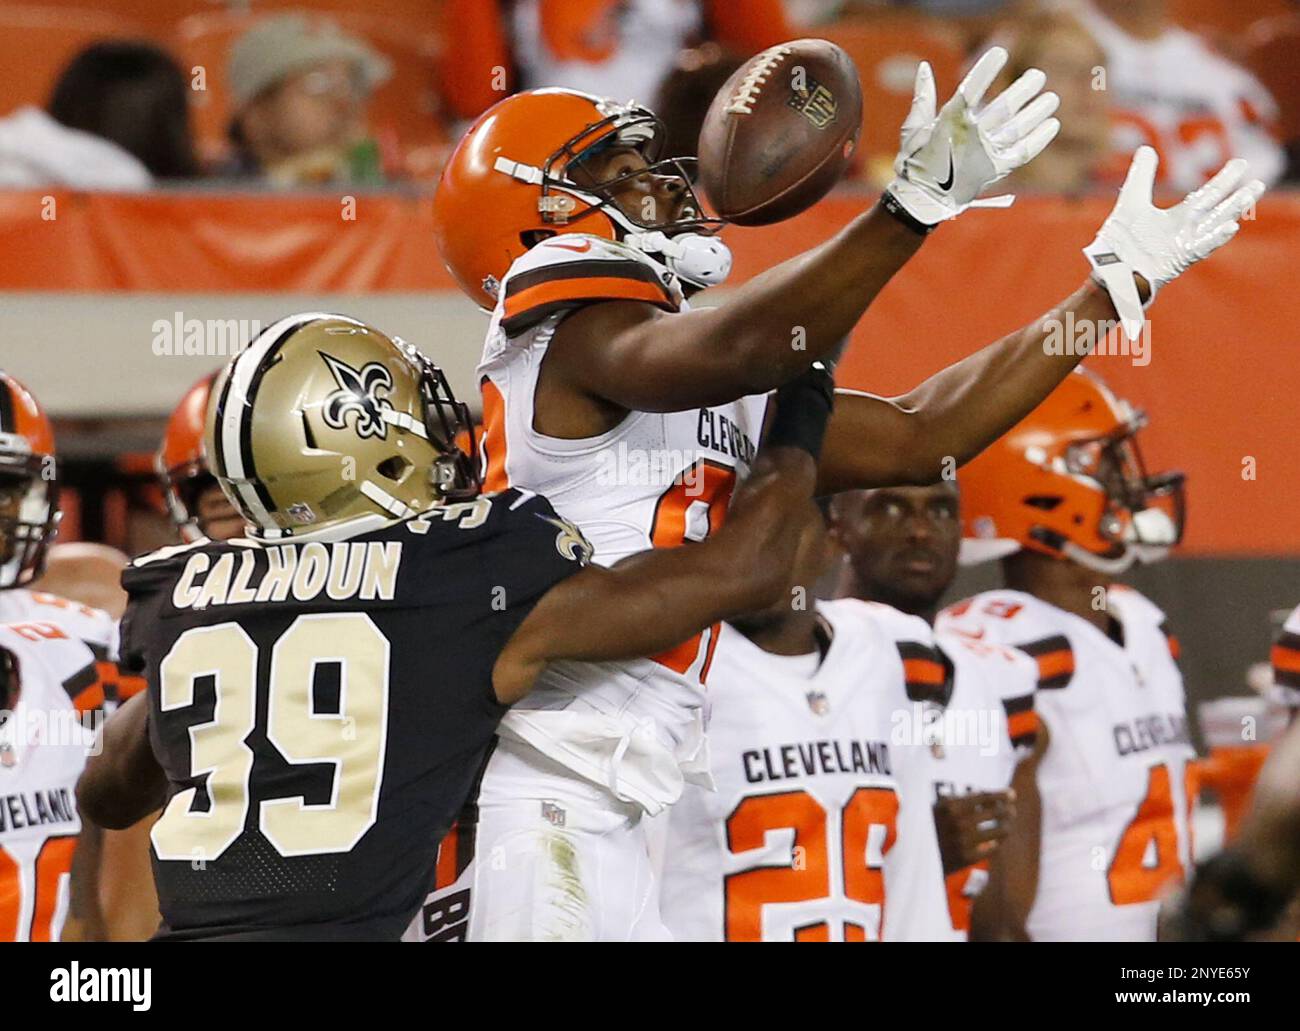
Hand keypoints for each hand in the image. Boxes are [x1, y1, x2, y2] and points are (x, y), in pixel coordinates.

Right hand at [886, 47, 1059, 226]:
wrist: (921, 202)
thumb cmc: (915, 163)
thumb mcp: (913, 129)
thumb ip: (923, 97)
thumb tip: (923, 67)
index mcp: (948, 123)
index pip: (970, 90)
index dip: (985, 70)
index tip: (1001, 52)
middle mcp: (970, 137)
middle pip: (1003, 107)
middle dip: (1024, 89)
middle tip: (1038, 76)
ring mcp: (984, 155)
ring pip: (1017, 128)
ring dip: (1037, 111)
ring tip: (1052, 98)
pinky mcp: (994, 171)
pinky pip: (1021, 153)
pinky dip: (1039, 139)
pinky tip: (1051, 125)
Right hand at [933, 790, 1015, 874]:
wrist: (913, 856)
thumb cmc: (929, 827)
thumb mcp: (939, 808)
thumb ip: (962, 800)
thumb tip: (993, 796)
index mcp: (950, 805)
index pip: (985, 796)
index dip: (1001, 794)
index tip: (1011, 794)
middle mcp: (958, 822)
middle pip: (996, 812)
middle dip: (1007, 810)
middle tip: (1011, 810)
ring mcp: (963, 841)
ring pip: (999, 830)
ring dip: (1006, 826)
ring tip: (1007, 825)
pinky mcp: (967, 858)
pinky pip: (993, 848)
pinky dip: (996, 843)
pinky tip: (995, 841)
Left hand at [1085, 147, 1265, 340]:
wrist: (1110, 270)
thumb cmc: (1119, 242)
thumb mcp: (1130, 202)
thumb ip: (1140, 177)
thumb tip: (1147, 148)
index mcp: (1176, 219)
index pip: (1205, 196)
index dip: (1223, 180)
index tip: (1241, 164)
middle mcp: (1185, 232)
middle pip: (1216, 210)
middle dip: (1236, 196)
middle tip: (1259, 182)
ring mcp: (1183, 247)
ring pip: (1215, 226)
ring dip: (1233, 211)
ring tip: (1252, 194)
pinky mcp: (1177, 261)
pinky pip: (1201, 248)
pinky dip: (1215, 238)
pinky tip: (1231, 227)